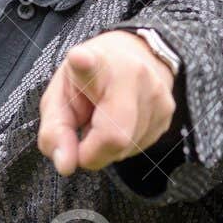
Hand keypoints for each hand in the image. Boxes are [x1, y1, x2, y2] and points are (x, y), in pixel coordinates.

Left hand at [38, 30, 176, 175]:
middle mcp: (132, 74)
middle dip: (93, 152)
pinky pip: (140, 146)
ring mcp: (156, 93)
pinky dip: (124, 144)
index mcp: (96, 63)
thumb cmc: (89, 80)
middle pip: (115, 136)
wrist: (134, 56)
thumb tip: (66, 165)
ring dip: (109, 147)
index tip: (79, 58)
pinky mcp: (168, 112)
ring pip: (127, 148)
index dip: (83, 63)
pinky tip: (121, 121)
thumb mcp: (59, 97)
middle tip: (84, 135)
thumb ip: (54, 132)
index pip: (90, 64)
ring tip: (104, 119)